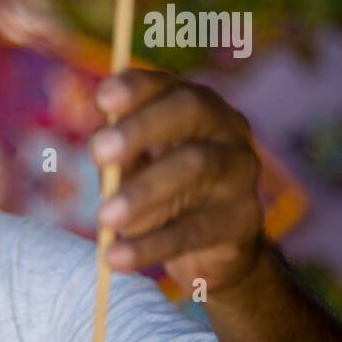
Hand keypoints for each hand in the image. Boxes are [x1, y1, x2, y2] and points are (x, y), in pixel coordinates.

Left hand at [89, 68, 264, 293]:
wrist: (210, 248)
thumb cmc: (160, 191)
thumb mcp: (132, 167)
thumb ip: (116, 154)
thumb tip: (100, 146)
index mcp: (193, 106)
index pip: (166, 84)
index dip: (136, 87)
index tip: (102, 99)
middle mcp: (224, 127)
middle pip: (189, 110)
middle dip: (141, 127)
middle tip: (98, 152)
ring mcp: (241, 170)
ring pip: (196, 166)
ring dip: (143, 191)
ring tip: (103, 219)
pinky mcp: (244, 219)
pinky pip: (195, 229)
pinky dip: (152, 245)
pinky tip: (117, 257)